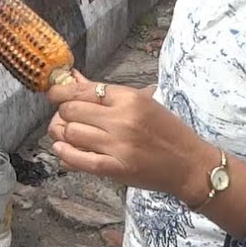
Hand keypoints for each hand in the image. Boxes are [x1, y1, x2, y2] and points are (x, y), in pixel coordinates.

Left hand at [45, 68, 213, 201]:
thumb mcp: (141, 103)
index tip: (54, 94)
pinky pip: (79, 160)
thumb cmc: (167, 131)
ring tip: (69, 135)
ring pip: (70, 133)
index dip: (61, 92)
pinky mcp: (116, 168)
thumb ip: (105, 93)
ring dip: (64, 134)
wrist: (190, 164)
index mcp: (129, 98)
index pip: (82, 90)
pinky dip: (65, 154)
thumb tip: (72, 77)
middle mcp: (121, 119)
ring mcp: (118, 145)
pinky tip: (63, 150)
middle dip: (63, 113)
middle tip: (66, 118)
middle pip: (71, 110)